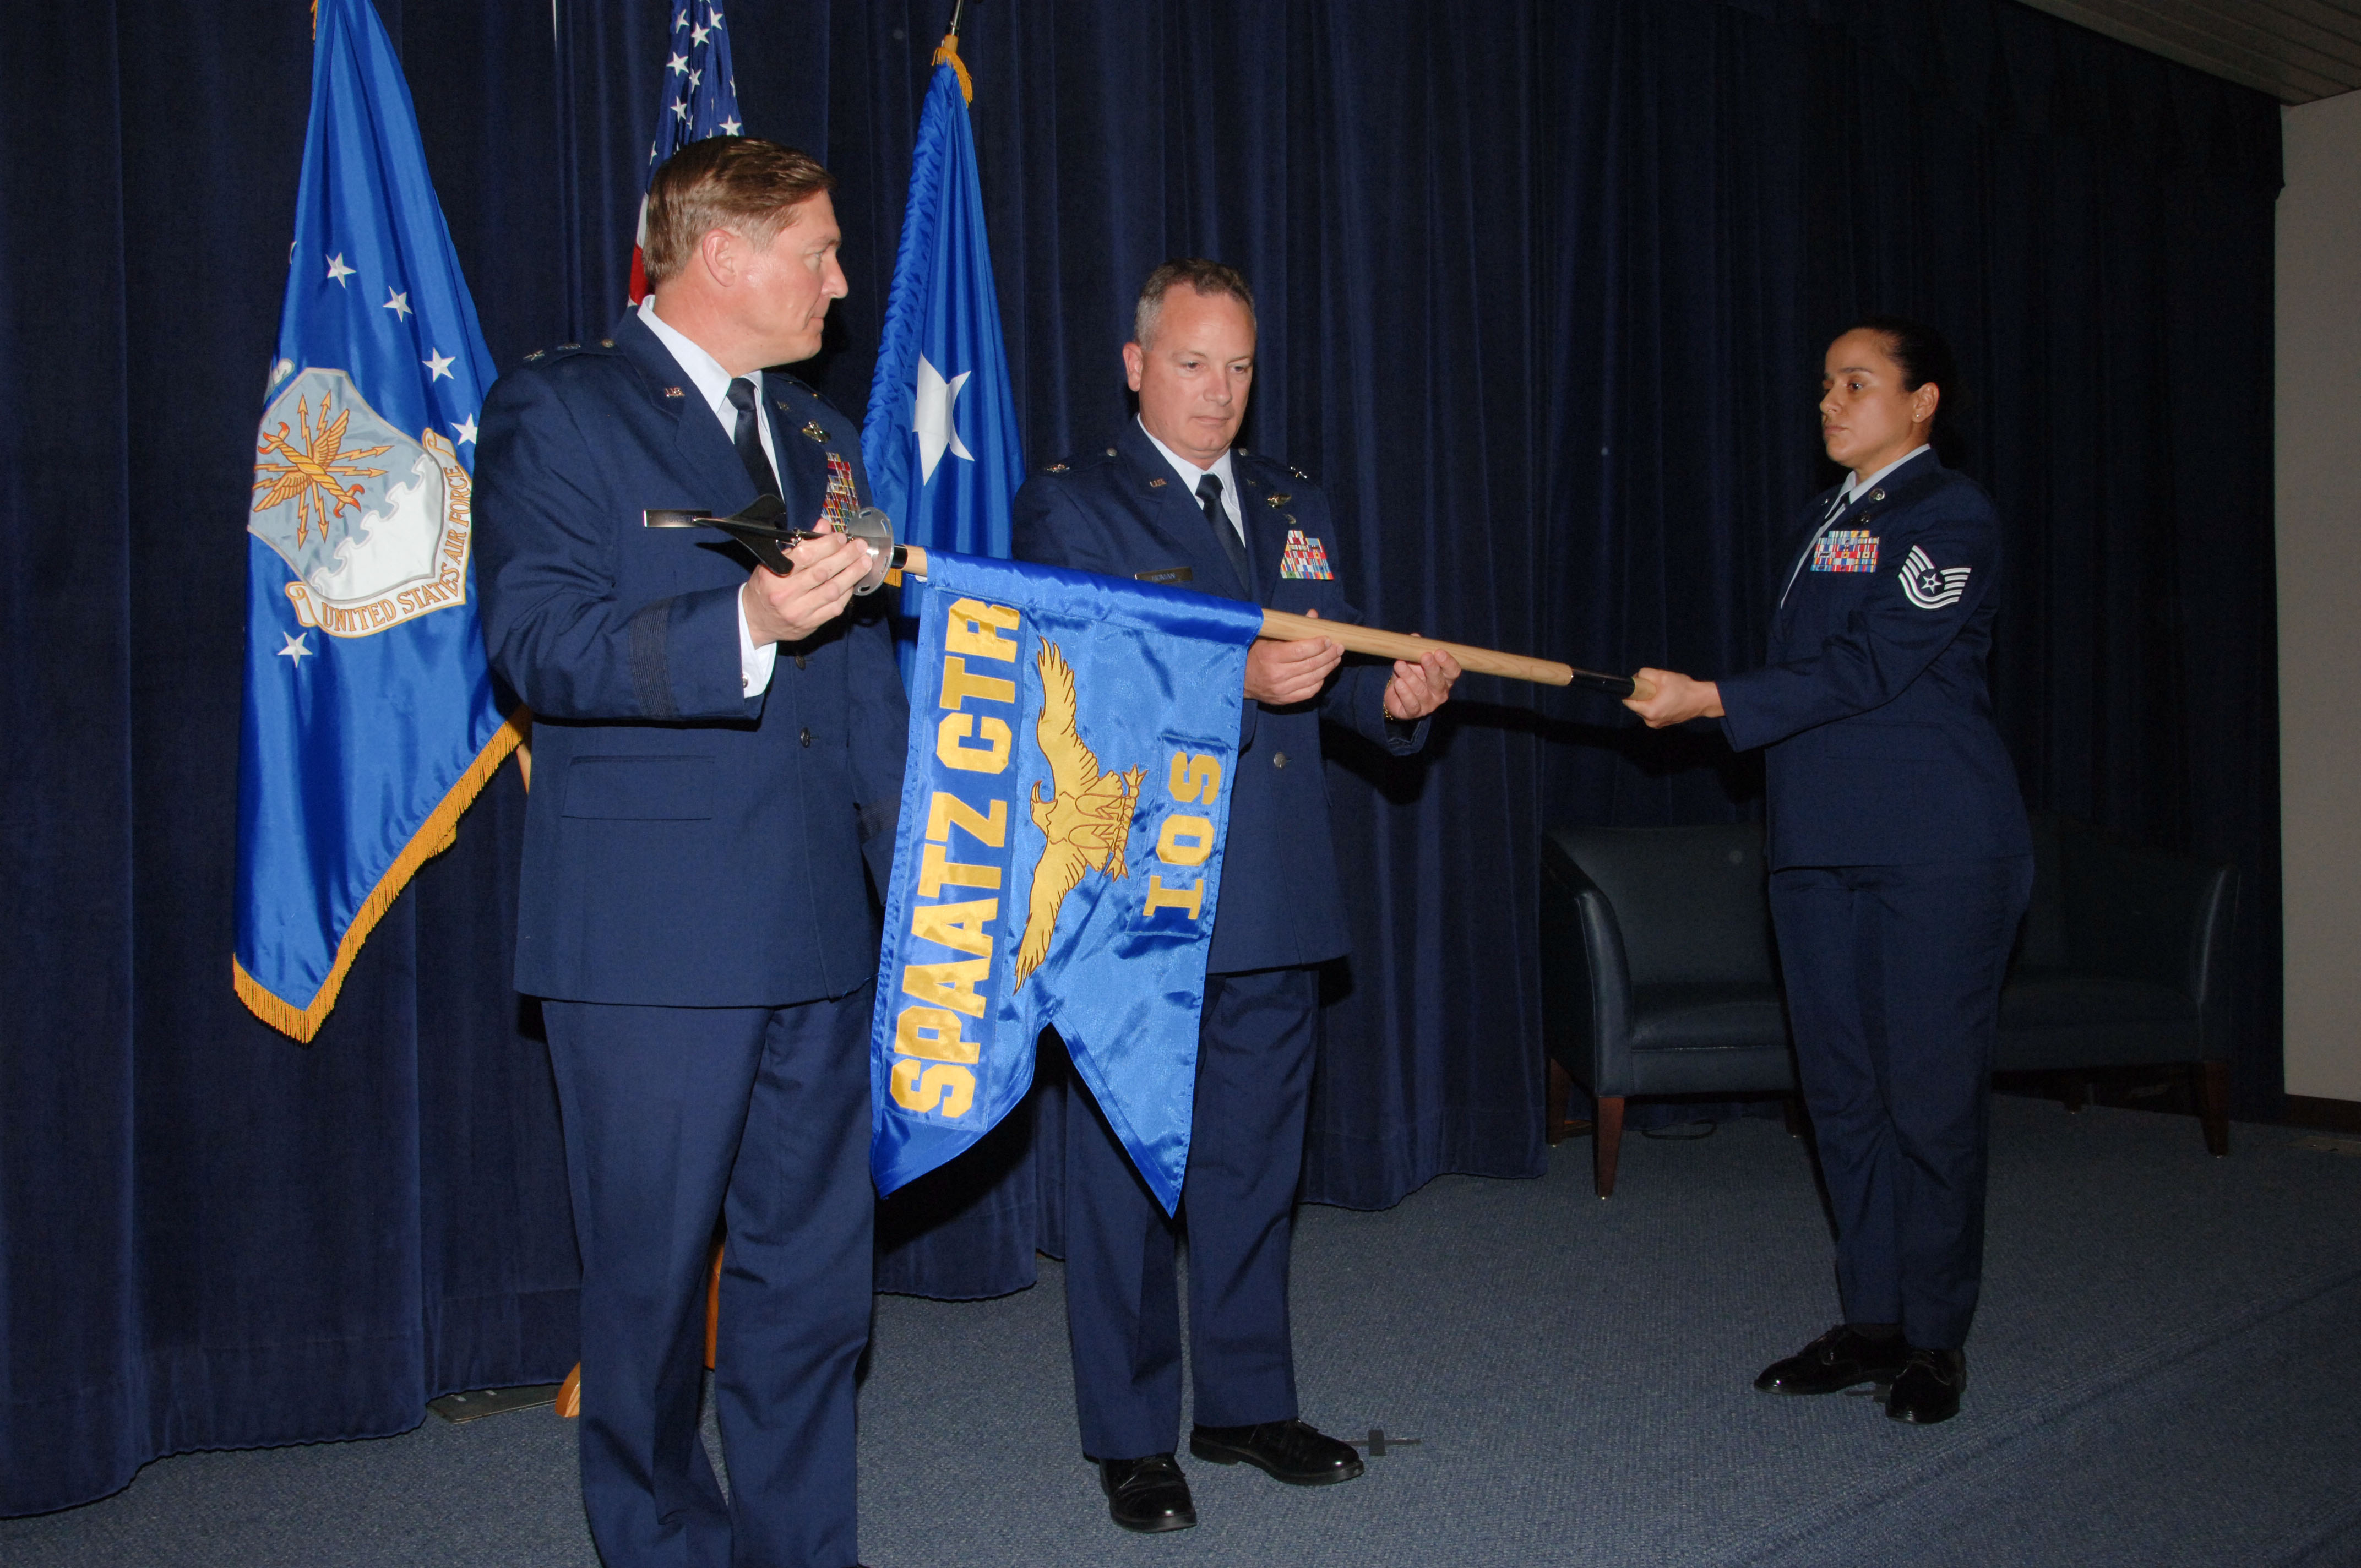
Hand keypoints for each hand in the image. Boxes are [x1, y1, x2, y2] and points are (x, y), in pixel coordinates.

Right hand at [741, 520, 869, 644]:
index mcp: (774, 574)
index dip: (827, 545)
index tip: (841, 538)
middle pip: (822, 573)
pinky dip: (846, 594)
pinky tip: (854, 582)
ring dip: (852, 575)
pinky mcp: (809, 624)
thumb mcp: (774, 562)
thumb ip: (800, 545)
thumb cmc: (766, 586)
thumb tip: (824, 527)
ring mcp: (798, 611)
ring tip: (864, 562)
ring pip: (831, 591)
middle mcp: (785, 594)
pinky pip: (833, 608)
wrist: (755, 620)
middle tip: (860, 547)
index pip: (805, 556)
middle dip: (845, 557)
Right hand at [1245, 607, 1341, 704]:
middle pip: (1311, 664)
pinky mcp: (1284, 700)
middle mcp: (1276, 674)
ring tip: (1336, 658)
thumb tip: (1313, 616)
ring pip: (1313, 678)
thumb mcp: (1267, 636)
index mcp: (1270, 655)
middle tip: (1339, 647)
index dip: (1318, 644)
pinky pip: (1309, 691)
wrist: (1238, 679)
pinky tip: (1325, 672)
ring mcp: (1281, 690)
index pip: (1301, 650)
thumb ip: (1291, 627)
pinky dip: (1320, 681)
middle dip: (1328, 655)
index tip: (1328, 638)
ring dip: (1328, 667)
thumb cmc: (1253, 653)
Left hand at [1383, 645, 1460, 721]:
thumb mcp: (1413, 661)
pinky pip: (1411, 703)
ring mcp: (1428, 705)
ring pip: (1421, 691)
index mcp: (1445, 679)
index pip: (1453, 671)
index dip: (1448, 662)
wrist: (1396, 694)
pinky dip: (1404, 692)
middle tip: (1425, 656)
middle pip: (1439, 681)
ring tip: (1399, 664)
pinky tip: (1398, 683)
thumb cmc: (1411, 675)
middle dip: (1432, 668)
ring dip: (1410, 676)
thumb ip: (1415, 649)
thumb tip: (1415, 637)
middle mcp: (1440, 693)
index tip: (1439, 651)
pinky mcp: (1414, 712)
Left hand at [1622, 667, 1723, 728]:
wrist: (1702, 700)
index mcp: (1649, 712)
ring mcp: (1657, 724)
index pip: (1628, 701)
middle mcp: (1650, 721)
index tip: (1639, 684)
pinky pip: (1653, 712)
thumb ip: (1644, 674)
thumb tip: (1635, 678)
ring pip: (1645, 708)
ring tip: (1664, 692)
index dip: (1631, 690)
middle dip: (1642, 694)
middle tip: (1656, 686)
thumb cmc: (1683, 688)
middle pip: (1636, 705)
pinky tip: (1667, 698)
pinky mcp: (1663, 723)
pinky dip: (1656, 704)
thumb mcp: (1661, 675)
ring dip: (1650, 699)